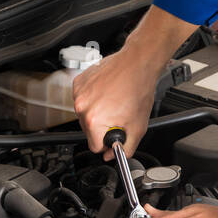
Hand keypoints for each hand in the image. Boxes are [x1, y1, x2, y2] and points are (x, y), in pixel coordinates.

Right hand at [71, 46, 159, 160]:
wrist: (137, 62)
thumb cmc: (139, 89)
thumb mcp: (138, 127)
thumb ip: (126, 148)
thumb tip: (111, 155)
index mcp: (94, 121)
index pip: (95, 147)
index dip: (108, 142)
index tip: (115, 134)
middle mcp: (82, 107)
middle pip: (88, 131)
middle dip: (102, 127)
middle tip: (118, 113)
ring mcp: (78, 94)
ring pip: (85, 115)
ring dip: (97, 112)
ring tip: (113, 101)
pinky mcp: (78, 83)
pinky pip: (83, 99)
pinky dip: (93, 99)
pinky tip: (107, 93)